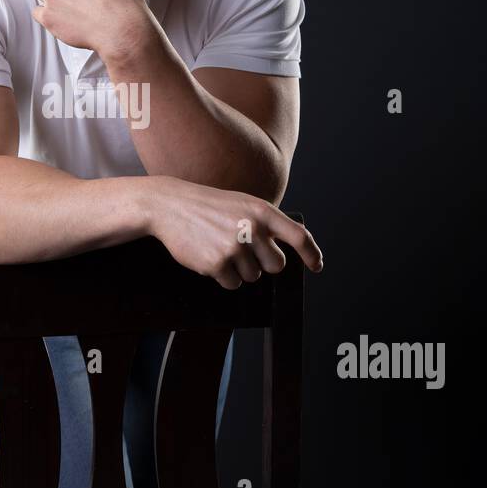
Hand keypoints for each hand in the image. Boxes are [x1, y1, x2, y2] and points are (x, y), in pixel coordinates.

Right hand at [144, 176, 323, 288]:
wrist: (170, 205)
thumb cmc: (208, 206)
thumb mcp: (242, 204)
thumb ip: (266, 222)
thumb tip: (288, 248)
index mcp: (262, 211)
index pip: (299, 236)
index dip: (311, 254)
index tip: (316, 266)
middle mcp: (252, 229)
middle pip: (276, 266)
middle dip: (264, 264)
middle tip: (245, 252)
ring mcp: (235, 247)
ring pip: (253, 277)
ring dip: (239, 269)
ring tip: (220, 248)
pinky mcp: (216, 264)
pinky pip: (232, 283)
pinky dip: (223, 276)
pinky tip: (210, 256)